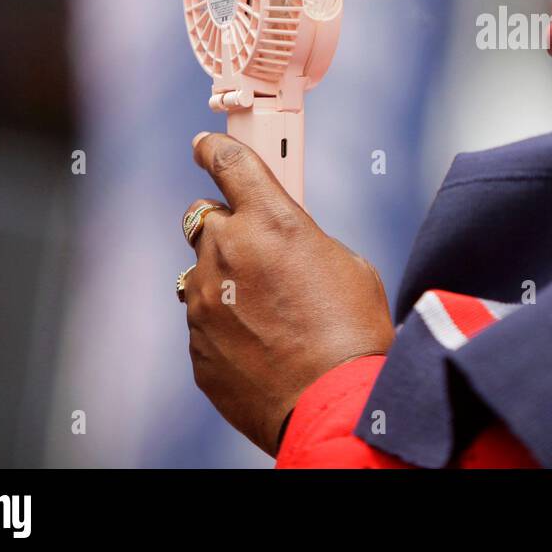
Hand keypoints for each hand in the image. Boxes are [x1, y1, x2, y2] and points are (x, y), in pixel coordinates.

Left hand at [180, 132, 394, 455]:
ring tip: (265, 310)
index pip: (228, 163)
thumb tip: (284, 245)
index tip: (204, 146)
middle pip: (204, 218)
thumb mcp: (345, 263)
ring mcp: (204, 302)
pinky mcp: (197, 345)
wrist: (333, 404)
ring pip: (200, 273)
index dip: (213, 149)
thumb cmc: (354, 332)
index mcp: (271, 221)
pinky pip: (203, 321)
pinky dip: (224, 324)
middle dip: (226, 226)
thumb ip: (303, 239)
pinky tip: (261, 344)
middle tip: (255, 245)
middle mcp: (227, 253)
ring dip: (224, 280)